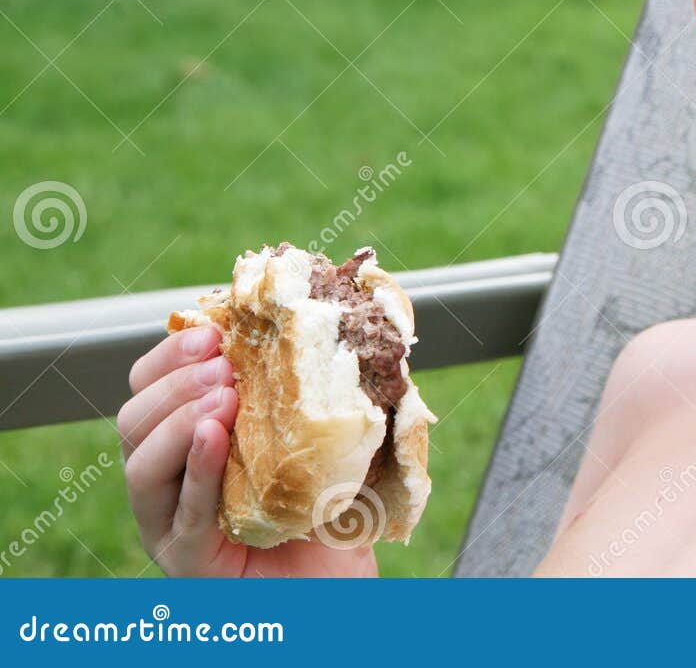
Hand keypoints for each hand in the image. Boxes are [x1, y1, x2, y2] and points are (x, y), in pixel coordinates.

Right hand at [119, 323, 377, 576]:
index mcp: (187, 445)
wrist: (341, 586)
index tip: (212, 330)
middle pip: (134, 422)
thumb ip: (302, 393)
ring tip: (221, 397)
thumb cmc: (327, 510)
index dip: (172, 355)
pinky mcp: (191, 561)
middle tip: (221, 365)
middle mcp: (168, 485)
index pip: (151, 390)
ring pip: (142, 466)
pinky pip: (184, 513)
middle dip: (173, 383)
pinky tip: (212, 437)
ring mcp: (171, 526)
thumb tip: (327, 327)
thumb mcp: (313, 438)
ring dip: (177, 422)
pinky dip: (196, 470)